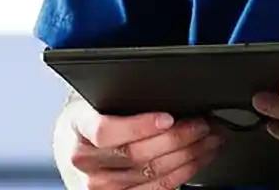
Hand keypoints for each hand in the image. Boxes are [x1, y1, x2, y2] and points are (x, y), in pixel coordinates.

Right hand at [56, 98, 224, 189]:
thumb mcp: (91, 104)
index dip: (140, 126)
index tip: (168, 117)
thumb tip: (166, 97)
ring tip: (209, 139)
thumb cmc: (86, 123)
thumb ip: (116, 102)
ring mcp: (100, 186)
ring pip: (153, 174)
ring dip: (189, 156)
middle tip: (204, 124)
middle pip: (137, 155)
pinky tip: (196, 159)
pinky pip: (158, 189)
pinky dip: (183, 173)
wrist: (70, 150)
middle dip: (179, 138)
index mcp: (77, 129)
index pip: (106, 131)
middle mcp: (85, 162)